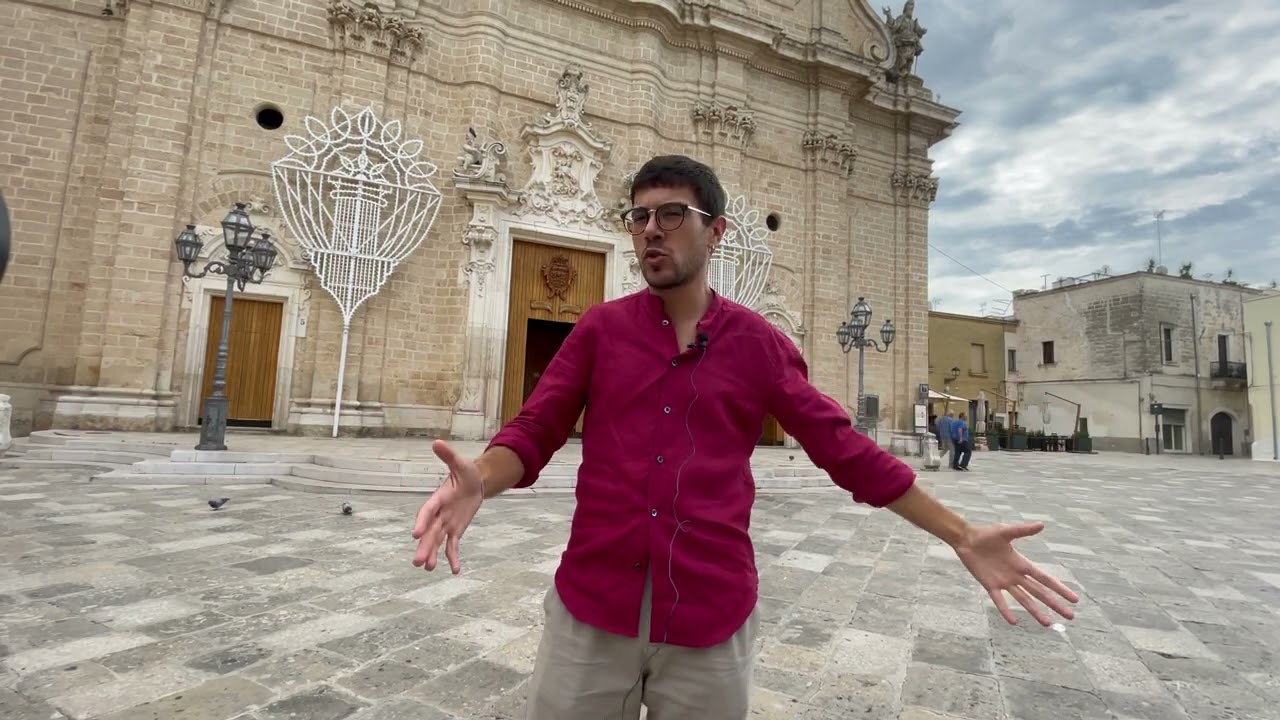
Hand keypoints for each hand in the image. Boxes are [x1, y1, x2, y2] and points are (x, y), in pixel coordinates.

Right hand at [411, 440, 483, 573]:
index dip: (422, 522)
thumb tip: (436, 442)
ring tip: (428, 569)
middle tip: (417, 562)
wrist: (475, 482)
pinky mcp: (456, 530)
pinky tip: (455, 570)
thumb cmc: (465, 472)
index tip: (415, 534)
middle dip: (424, 547)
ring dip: (433, 554)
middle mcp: (439, 514)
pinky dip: (453, 557)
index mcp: (438, 498)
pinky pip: (453, 545)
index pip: (427, 511)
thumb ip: (448, 456)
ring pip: (437, 541)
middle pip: (430, 532)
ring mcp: (446, 523)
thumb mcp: (460, 463)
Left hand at [953, 521, 1079, 625]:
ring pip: (1023, 599)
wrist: (966, 539)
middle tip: (1070, 616)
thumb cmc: (987, 534)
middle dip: (1054, 604)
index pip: (1045, 579)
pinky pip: (999, 600)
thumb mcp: (1006, 531)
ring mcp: (1004, 582)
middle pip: (1039, 593)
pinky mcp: (989, 585)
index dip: (1060, 589)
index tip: (1074, 599)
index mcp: (1022, 564)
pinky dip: (1006, 610)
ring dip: (1035, 611)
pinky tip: (1013, 621)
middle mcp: (1016, 576)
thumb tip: (1042, 524)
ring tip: (1047, 623)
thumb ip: (1023, 530)